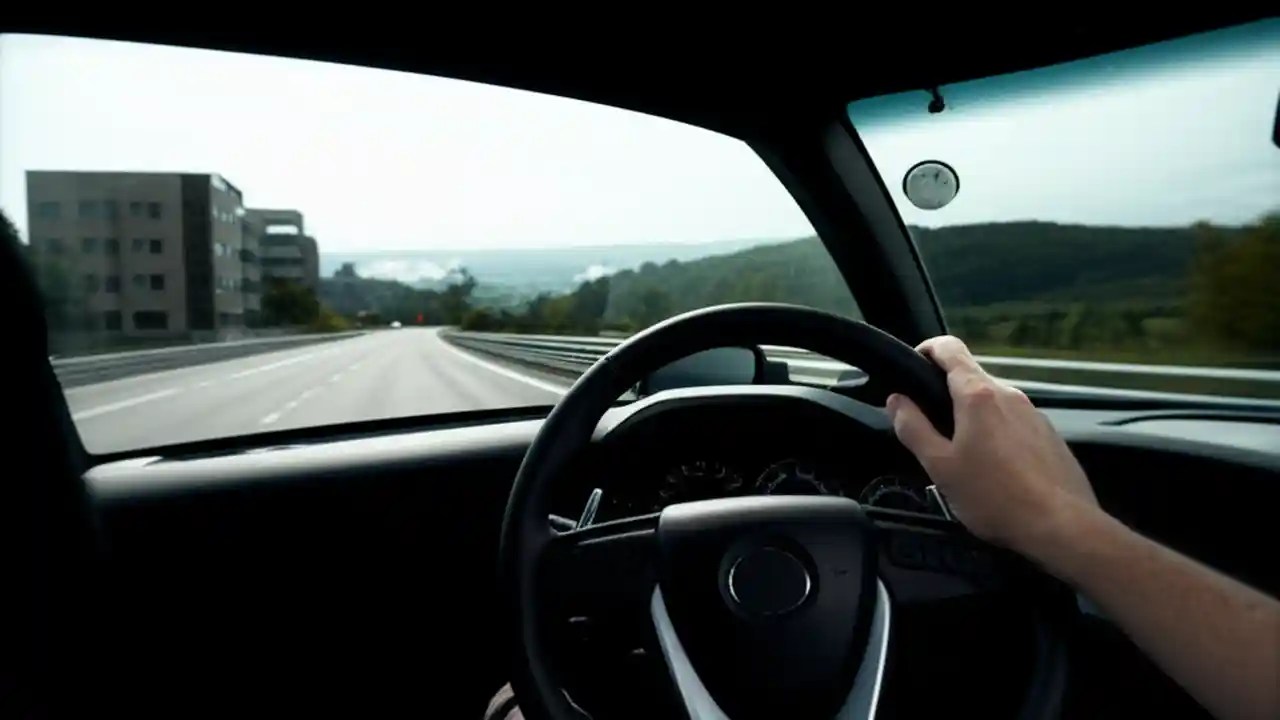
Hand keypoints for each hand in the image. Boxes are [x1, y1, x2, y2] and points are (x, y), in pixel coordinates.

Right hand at [886, 336, 1099, 558]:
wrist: (1061, 526)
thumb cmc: (993, 496)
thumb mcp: (940, 467)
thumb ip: (913, 428)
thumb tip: (897, 400)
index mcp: (978, 395)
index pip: (950, 348)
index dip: (926, 349)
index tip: (912, 368)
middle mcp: (1009, 394)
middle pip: (971, 377)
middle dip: (946, 394)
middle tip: (929, 429)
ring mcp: (1034, 413)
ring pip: (993, 402)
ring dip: (972, 417)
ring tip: (962, 456)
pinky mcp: (1050, 435)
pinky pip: (1014, 422)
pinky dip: (997, 433)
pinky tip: (996, 469)